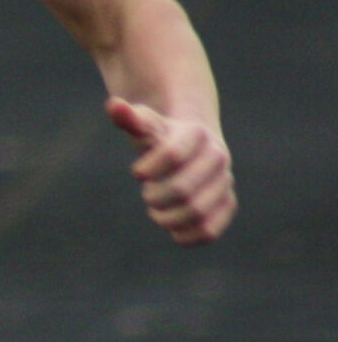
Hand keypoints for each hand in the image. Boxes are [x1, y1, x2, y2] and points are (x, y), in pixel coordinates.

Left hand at [106, 97, 236, 243]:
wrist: (191, 147)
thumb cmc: (160, 137)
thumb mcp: (144, 125)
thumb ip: (129, 118)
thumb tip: (114, 105)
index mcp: (196, 134)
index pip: (173, 154)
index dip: (147, 169)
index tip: (137, 173)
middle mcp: (217, 157)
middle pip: (182, 189)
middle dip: (156, 197)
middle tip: (148, 195)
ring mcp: (224, 182)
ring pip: (197, 212)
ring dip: (168, 218)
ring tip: (158, 212)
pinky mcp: (226, 205)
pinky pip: (210, 230)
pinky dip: (187, 236)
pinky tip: (173, 230)